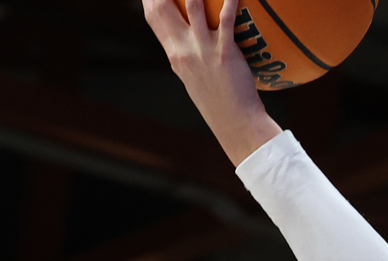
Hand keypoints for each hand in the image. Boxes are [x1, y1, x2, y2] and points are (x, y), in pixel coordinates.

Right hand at [140, 0, 281, 164]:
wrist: (234, 121)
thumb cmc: (217, 99)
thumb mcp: (193, 75)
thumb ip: (186, 54)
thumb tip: (185, 37)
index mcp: (174, 54)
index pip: (153, 18)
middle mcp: (183, 50)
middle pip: (162, 8)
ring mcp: (202, 51)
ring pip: (192, 9)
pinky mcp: (224, 54)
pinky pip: (226, 22)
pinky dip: (229, 4)